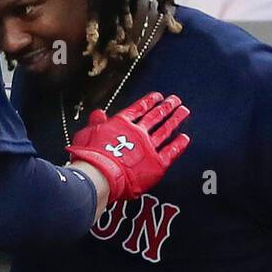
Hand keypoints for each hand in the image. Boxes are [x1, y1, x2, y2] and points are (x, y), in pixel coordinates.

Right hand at [67, 92, 190, 203]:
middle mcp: (138, 133)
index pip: (138, 109)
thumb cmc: (89, 156)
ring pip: (165, 130)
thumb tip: (98, 113)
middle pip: (155, 117)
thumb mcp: (87, 134)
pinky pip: (171, 152)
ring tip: (184, 111)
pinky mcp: (157, 163)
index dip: (149, 101)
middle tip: (175, 100)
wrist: (100, 174)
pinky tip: (185, 138)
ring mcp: (149, 147)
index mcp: (121, 124)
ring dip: (175, 120)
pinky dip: (179, 144)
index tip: (158, 96)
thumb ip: (96, 123)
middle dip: (166, 107)